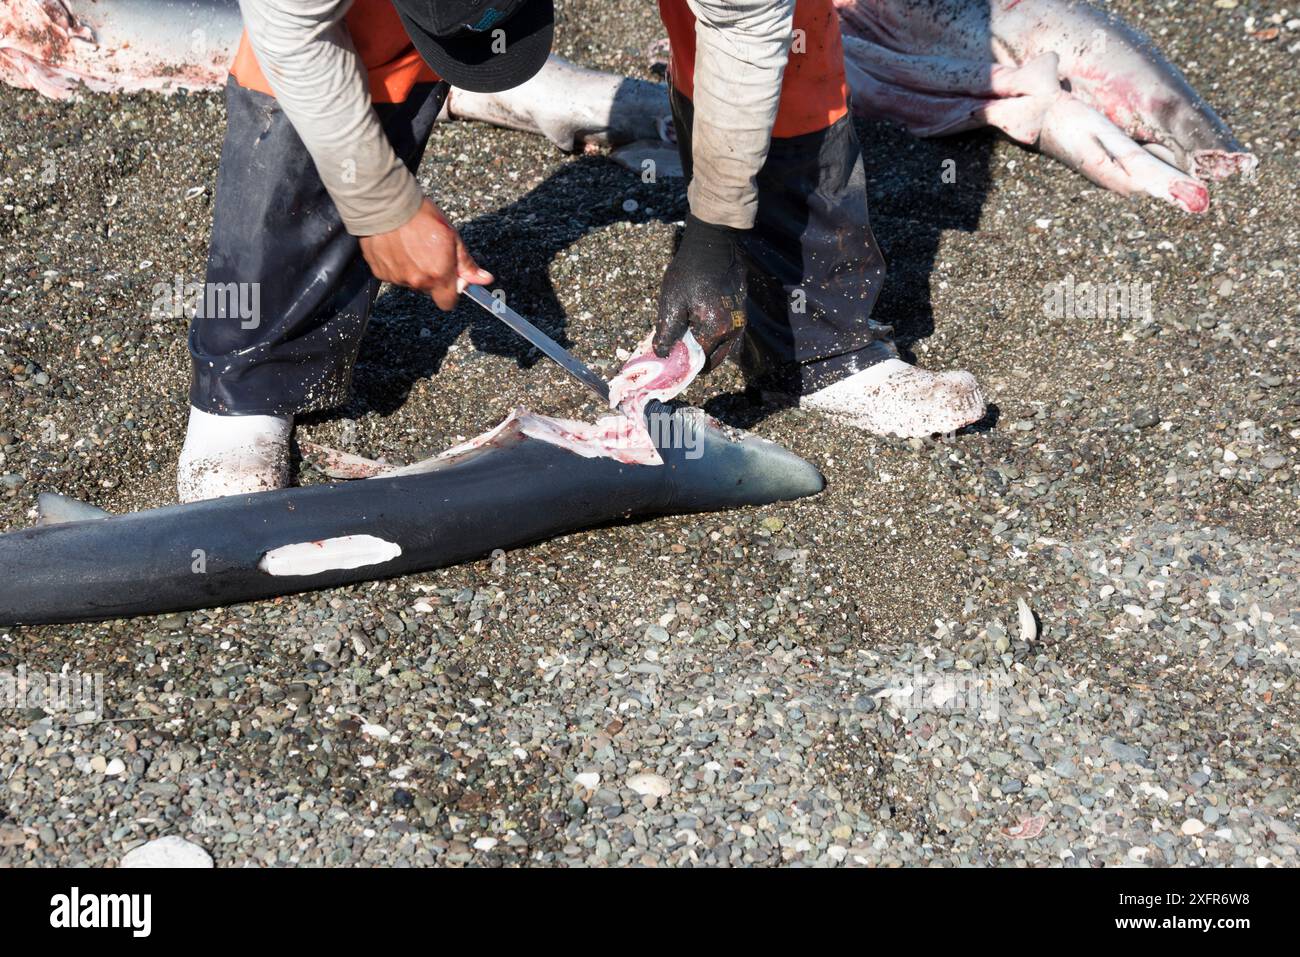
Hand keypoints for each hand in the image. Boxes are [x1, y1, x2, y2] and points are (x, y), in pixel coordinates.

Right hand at [358, 198, 491, 309]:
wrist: (387, 204)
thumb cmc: (420, 216)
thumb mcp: (452, 236)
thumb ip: (467, 263)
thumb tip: (485, 279)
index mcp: (438, 275)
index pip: (448, 303)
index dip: (450, 291)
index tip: (450, 276)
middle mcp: (417, 281)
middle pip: (429, 290)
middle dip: (432, 276)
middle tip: (430, 252)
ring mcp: (397, 278)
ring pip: (411, 282)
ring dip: (414, 269)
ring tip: (411, 245)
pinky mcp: (380, 272)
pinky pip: (394, 275)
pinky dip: (397, 265)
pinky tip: (398, 247)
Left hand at [653, 215, 747, 370]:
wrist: (713, 243)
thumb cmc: (690, 271)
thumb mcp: (672, 302)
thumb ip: (667, 332)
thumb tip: (662, 353)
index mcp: (716, 330)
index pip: (701, 362)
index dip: (685, 363)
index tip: (673, 358)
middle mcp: (734, 329)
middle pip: (715, 358)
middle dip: (698, 358)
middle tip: (680, 350)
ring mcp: (740, 319)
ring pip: (724, 346)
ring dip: (707, 346)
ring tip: (689, 334)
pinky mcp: (741, 310)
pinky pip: (729, 332)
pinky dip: (715, 334)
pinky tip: (699, 321)